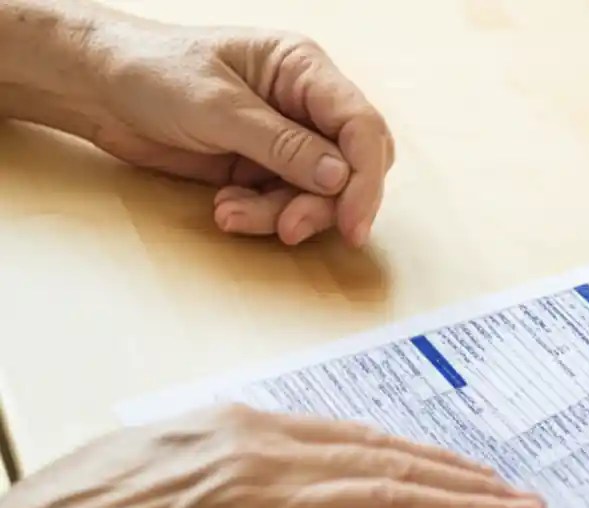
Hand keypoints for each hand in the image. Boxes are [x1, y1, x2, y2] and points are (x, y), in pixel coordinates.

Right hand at [0, 404, 544, 507]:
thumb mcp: (151, 460)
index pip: (356, 438)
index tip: (463, 467)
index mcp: (240, 430)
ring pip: (395, 503)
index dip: (419, 455)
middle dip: (464, 479)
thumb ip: (221, 457)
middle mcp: (266, 459)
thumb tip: (268, 466)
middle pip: (390, 463)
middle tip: (518, 491)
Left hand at [89, 14, 391, 246]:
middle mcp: (304, 104)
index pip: (360, 127)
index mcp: (304, 69)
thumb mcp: (220, 107)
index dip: (364, 178)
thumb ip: (283, 145)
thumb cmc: (153, 71)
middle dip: (325, 203)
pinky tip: (224, 209)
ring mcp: (285, 138)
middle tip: (290, 228)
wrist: (95, 86)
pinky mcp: (261, 166)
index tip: (353, 224)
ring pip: (317, 193)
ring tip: (232, 214)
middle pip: (351, 166)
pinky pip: (282, 203)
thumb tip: (340, 177)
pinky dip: (258, 215)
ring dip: (281, 213)